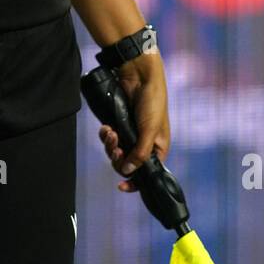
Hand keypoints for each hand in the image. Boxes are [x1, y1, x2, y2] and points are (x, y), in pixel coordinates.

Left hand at [98, 51, 170, 192]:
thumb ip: (140, 154)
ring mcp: (131, 134)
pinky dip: (106, 135)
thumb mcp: (149, 131)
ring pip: (115, 151)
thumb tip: (128, 172)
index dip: (134, 182)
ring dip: (110, 145)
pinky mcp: (119, 124)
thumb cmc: (152, 102)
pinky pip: (109, 137)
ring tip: (110, 133)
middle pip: (126, 163)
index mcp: (158, 149)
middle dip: (117, 158)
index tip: (121, 186)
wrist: (140, 76)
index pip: (146, 173)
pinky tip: (106, 127)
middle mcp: (144, 144)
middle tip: (115, 148)